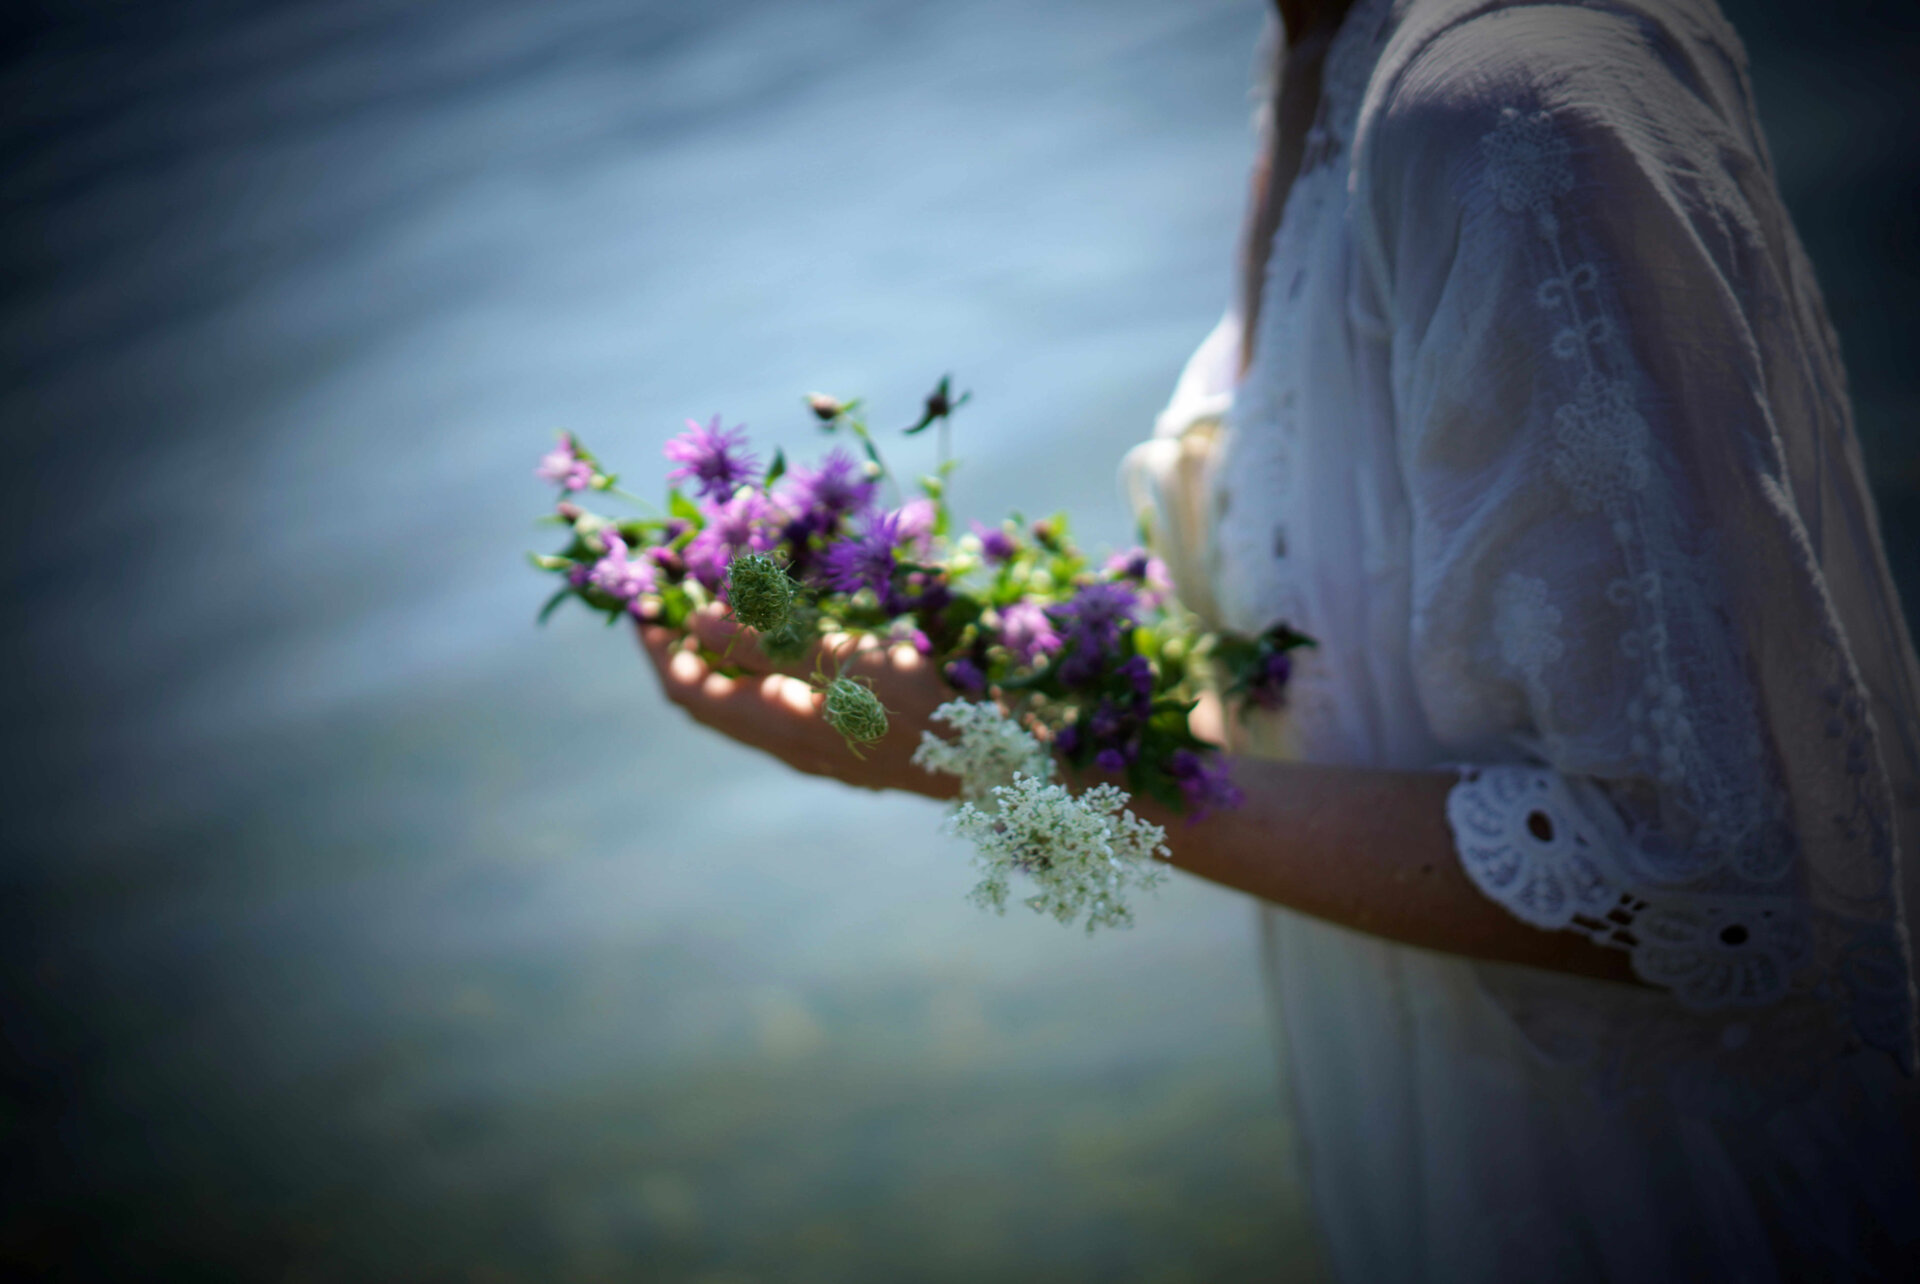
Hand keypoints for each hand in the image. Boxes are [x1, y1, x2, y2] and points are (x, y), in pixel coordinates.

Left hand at [638, 606, 961, 800]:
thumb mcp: (841, 657)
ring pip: (736, 712)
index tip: (642, 607)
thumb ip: (766, 641)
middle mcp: (781, 746)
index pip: (687, 688)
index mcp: (775, 725)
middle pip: (704, 704)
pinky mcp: (832, 749)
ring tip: (709, 620)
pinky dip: (748, 679)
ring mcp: (807, 752)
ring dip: (713, 667)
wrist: (980, 763)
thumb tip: (699, 620)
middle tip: (668, 607)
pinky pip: (767, 715)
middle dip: (679, 654)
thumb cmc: (916, 702)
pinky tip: (765, 653)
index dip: (657, 648)